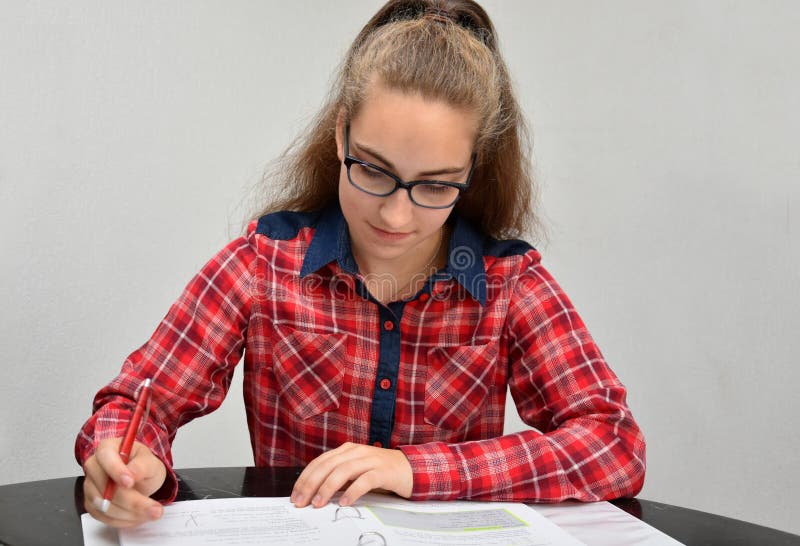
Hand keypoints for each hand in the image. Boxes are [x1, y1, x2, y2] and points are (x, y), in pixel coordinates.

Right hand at [82, 438, 167, 527]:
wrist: (141, 479)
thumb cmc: (143, 466)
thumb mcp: (150, 462)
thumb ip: (142, 466)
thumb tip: (132, 473)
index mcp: (107, 448)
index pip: (105, 457)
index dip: (116, 470)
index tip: (130, 483)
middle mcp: (94, 466)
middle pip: (104, 487)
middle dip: (131, 501)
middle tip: (154, 508)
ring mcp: (90, 486)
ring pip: (104, 505)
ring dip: (130, 513)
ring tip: (151, 512)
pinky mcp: (92, 504)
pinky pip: (103, 517)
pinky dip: (123, 520)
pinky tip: (138, 517)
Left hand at [291, 442, 412, 507]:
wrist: (411, 468)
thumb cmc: (381, 472)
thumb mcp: (356, 470)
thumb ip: (338, 476)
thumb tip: (315, 492)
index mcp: (347, 450)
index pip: (320, 461)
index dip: (305, 477)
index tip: (295, 494)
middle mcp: (356, 452)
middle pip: (327, 466)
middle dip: (311, 484)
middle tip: (301, 502)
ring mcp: (370, 460)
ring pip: (343, 471)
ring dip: (327, 488)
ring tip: (318, 503)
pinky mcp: (383, 471)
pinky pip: (365, 480)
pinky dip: (352, 491)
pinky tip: (345, 503)